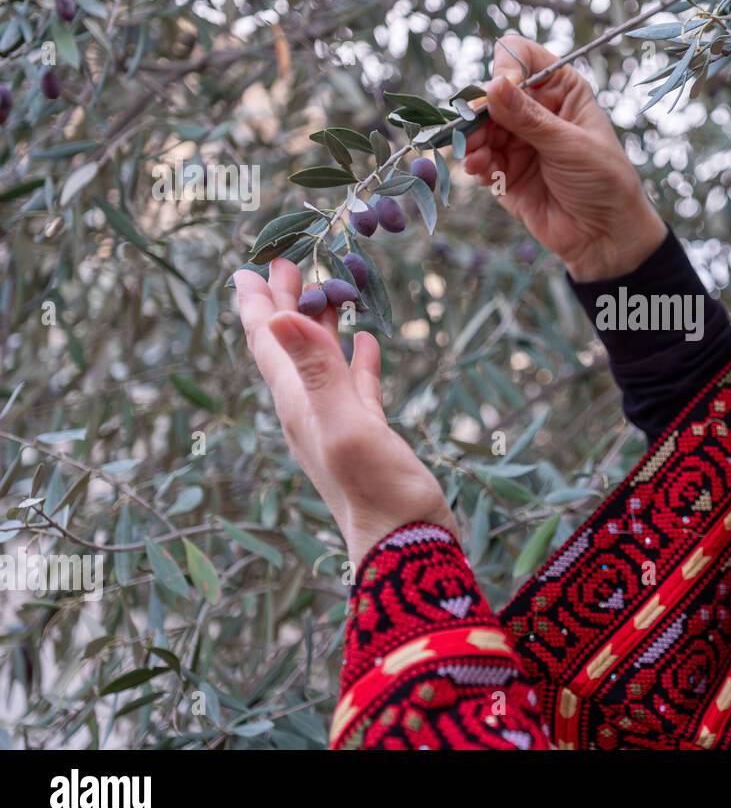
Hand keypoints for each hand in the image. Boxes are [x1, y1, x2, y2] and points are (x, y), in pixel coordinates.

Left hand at [233, 260, 454, 566]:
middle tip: (286, 263)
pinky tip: (366, 342)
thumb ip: (316, 371)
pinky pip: (354, 386)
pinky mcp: (367, 436)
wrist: (405, 545)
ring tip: (323, 290)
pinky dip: (353, 360)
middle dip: (283, 305)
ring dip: (317, 326)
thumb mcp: (345, 425)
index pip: (268, 344)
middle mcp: (309, 411)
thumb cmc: (376, 489)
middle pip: (287, 347)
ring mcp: (337, 424)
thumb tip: (277, 316)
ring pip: (319, 363)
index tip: (249, 267)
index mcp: (297, 404)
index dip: (257, 306)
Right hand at [462, 35, 666, 281]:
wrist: (606, 236)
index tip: (500, 91)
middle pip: (492, 94)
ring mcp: (518, 140)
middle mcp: (536, 110)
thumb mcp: (569, 144)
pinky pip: (479, 158)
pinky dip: (474, 162)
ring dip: (472, 140)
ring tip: (476, 159)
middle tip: (475, 133)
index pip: (522, 57)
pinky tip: (479, 171)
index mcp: (561, 90)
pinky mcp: (505, 171)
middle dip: (479, 112)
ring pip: (480, 127)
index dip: (507, 67)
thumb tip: (492, 85)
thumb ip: (528, 118)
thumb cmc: (604, 181)